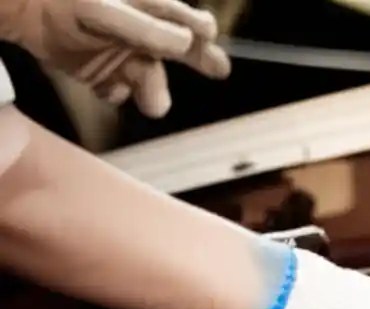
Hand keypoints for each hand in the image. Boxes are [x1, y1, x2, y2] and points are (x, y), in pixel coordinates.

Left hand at [0, 0, 230, 117]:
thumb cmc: (67, 1)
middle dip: (198, 59)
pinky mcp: (97, 72)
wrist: (20, 11)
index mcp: (145, 9)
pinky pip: (117, 89)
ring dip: (153, 93)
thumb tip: (184, 42)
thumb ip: (145, 28)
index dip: (199, 28)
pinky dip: (115, 94)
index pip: (183, 18)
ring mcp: (118, 53)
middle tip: (220, 70)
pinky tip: (106, 90)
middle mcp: (137, 32)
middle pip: (177, 49)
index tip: (207, 36)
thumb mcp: (105, 10)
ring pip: (148, 77)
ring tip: (154, 108)